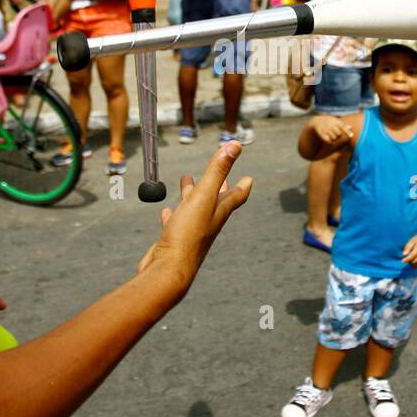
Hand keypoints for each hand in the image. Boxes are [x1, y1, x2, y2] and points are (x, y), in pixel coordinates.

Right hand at [135, 143, 253, 300]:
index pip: (236, 196)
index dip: (243, 185)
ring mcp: (191, 233)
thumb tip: (236, 145)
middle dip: (219, 186)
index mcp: (218, 213)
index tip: (249, 178)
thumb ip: (217, 170)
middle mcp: (207, 223)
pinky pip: (175, 223)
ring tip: (186, 181)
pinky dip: (174, 214)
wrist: (168, 271)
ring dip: (193, 195)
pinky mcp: (173, 241)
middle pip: (216, 201)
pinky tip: (167, 211)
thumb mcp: (203, 197)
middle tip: (224, 178)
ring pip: (194, 210)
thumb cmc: (187, 235)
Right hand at [310, 115, 352, 146]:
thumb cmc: (330, 121)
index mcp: (335, 121)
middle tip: (336, 133)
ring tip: (332, 135)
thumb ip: (343, 124)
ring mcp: (326, 130)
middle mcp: (331, 125)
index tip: (351, 136)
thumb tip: (350, 127)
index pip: (343, 127)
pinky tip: (328, 138)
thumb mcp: (336, 120)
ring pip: (334, 138)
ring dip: (334, 138)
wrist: (317, 121)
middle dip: (339, 136)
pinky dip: (329, 141)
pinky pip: (328, 141)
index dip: (347, 132)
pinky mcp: (322, 134)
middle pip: (339, 134)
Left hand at [401, 233, 416, 266]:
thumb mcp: (411, 241)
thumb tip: (404, 255)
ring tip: (411, 257)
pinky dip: (416, 263)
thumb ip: (407, 248)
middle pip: (414, 262)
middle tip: (407, 257)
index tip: (402, 261)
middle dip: (409, 261)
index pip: (411, 257)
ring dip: (412, 263)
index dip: (406, 260)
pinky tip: (414, 259)